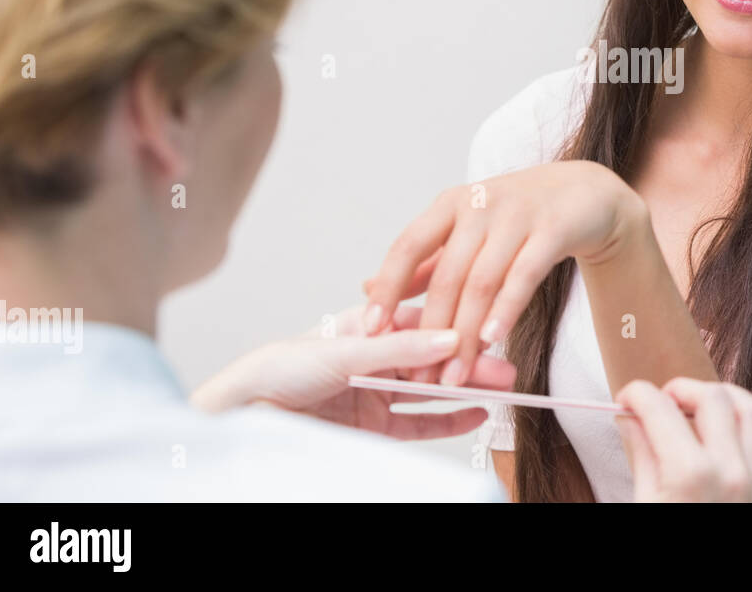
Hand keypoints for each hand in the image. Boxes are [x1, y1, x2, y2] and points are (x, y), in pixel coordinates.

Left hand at [189, 303, 515, 439]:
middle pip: (434, 360)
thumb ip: (399, 348)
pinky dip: (449, 419)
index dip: (457, 330)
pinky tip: (477, 413)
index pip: (423, 325)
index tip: (487, 334)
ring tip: (503, 390)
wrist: (245, 413)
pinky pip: (419, 423)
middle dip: (471, 362)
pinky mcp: (373, 427)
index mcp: (370, 326)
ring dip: (467, 390)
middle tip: (506, 369)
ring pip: (432, 390)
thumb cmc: (281, 369)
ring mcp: (377, 392)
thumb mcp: (345, 352)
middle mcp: (376, 357)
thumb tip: (449, 337)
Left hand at [363, 160, 648, 386]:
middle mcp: (479, 205)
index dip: (388, 288)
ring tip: (455, 375)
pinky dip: (505, 310)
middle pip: (447, 275)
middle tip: (420, 376)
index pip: (408, 246)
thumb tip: (368, 289)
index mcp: (449, 205)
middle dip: (431, 331)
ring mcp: (517, 215)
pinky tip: (493, 340)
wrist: (585, 193)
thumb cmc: (518, 216)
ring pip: (482, 282)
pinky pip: (524, 276)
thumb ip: (424, 262)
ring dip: (466, 334)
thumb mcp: (466, 231)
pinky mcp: (553, 229)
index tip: (371, 328)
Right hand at [614, 378, 751, 502]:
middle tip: (664, 404)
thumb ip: (642, 457)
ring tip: (704, 409)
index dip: (637, 395)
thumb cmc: (669, 556)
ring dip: (727, 397)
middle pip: (712, 397)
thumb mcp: (644, 507)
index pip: (658, 407)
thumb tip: (630, 417)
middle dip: (682, 390)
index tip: (628, 400)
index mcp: (689, 475)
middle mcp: (731, 473)